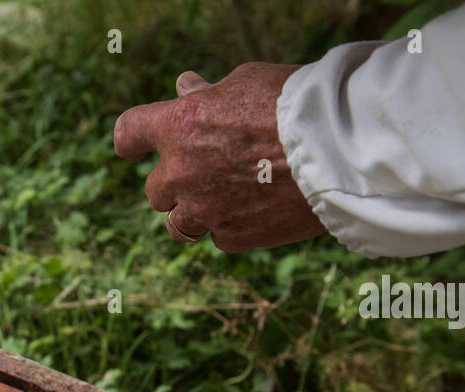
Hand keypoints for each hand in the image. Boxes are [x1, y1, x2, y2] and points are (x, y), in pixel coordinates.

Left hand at [114, 63, 325, 252]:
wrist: (336, 150)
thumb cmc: (294, 104)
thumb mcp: (245, 82)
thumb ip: (209, 94)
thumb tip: (186, 87)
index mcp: (177, 126)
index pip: (129, 133)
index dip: (131, 141)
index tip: (133, 148)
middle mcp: (181, 173)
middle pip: (155, 190)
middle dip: (176, 181)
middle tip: (207, 172)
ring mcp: (204, 210)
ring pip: (179, 224)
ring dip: (193, 213)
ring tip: (223, 200)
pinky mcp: (232, 236)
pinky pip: (219, 236)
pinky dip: (231, 226)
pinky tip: (257, 210)